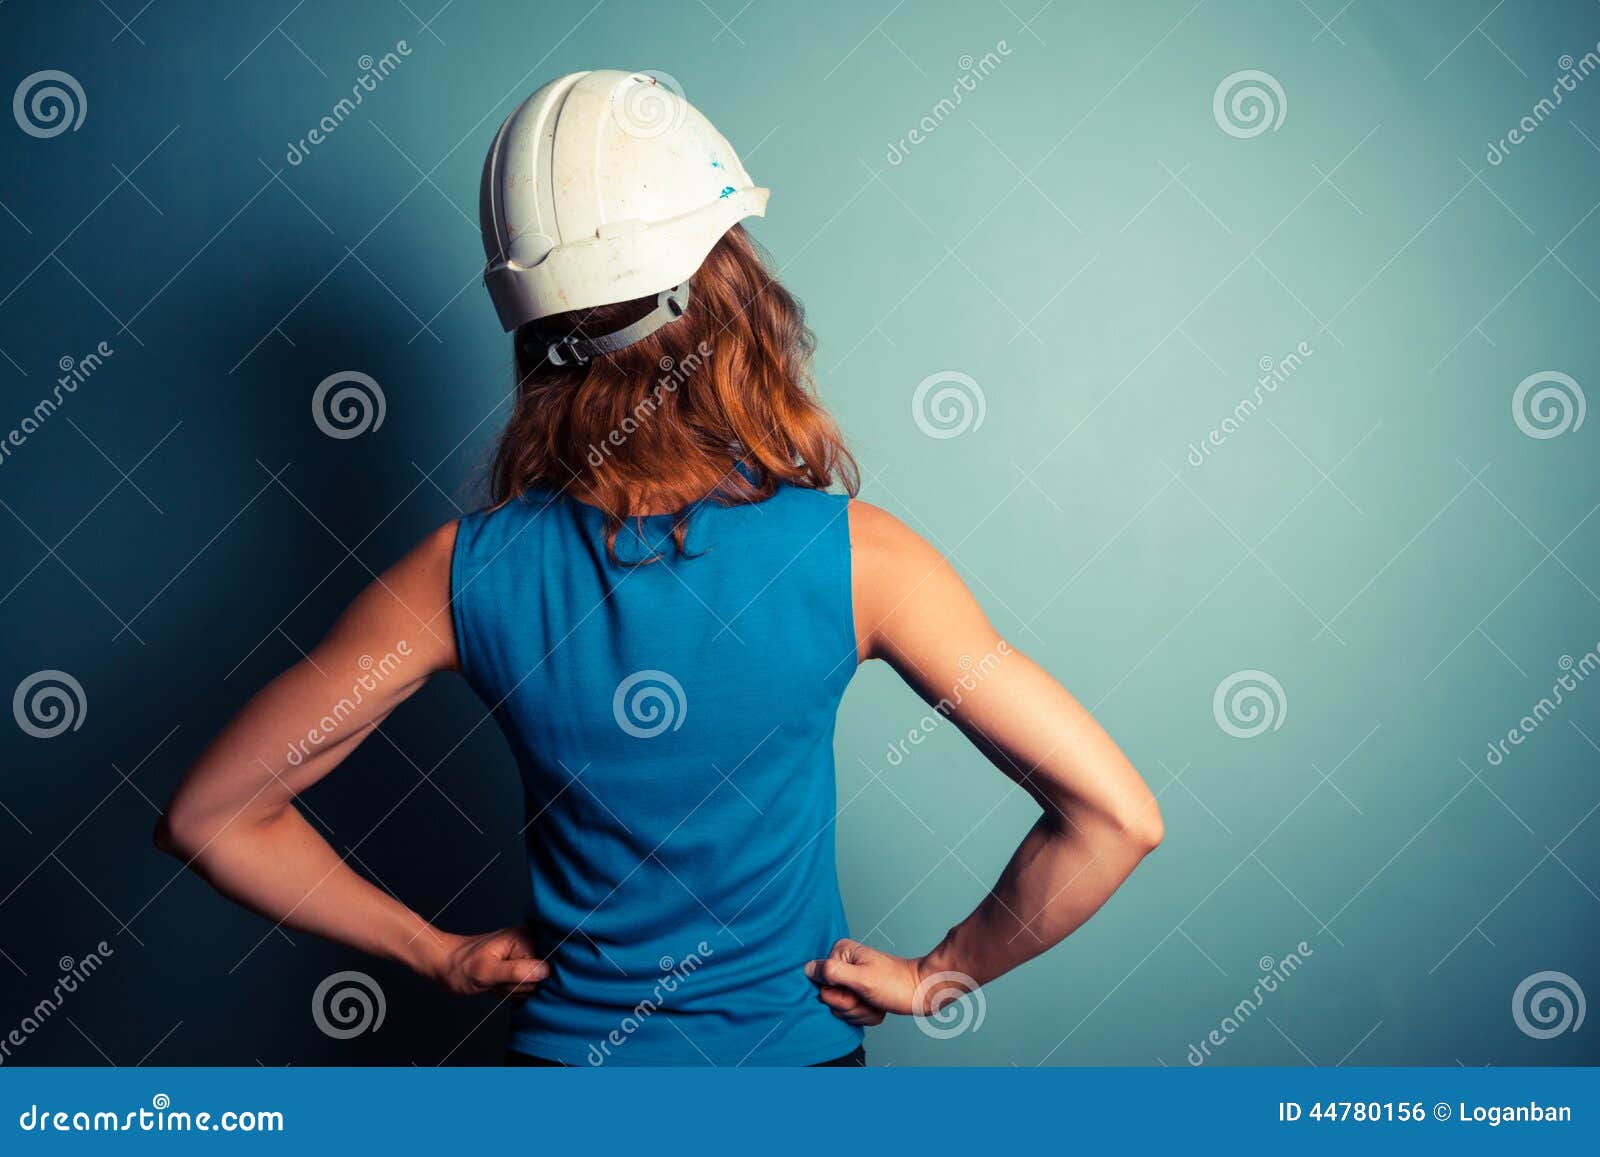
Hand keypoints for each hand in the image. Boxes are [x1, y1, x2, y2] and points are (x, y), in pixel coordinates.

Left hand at [423, 925, 548, 996]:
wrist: (446, 965)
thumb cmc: (462, 967)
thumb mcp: (487, 971)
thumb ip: (517, 971)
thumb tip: (547, 971)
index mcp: (526, 937)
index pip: (545, 968)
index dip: (525, 980)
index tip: (505, 977)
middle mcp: (530, 942)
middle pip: (540, 978)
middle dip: (517, 985)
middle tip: (497, 978)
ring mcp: (526, 953)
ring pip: (532, 984)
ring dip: (511, 988)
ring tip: (494, 979)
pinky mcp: (520, 964)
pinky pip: (525, 986)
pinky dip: (510, 989)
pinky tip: (498, 982)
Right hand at [804, 938, 957, 1025]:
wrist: (921, 991)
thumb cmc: (896, 983)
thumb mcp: (862, 978)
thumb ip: (832, 972)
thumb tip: (807, 969)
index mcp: (840, 953)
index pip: (821, 985)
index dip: (839, 995)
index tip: (857, 991)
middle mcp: (842, 964)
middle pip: (830, 999)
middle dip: (851, 1005)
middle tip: (868, 997)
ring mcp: (850, 980)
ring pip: (841, 1010)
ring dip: (860, 1011)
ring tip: (875, 1000)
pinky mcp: (858, 993)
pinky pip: (852, 1014)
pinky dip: (866, 1015)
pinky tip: (877, 1006)